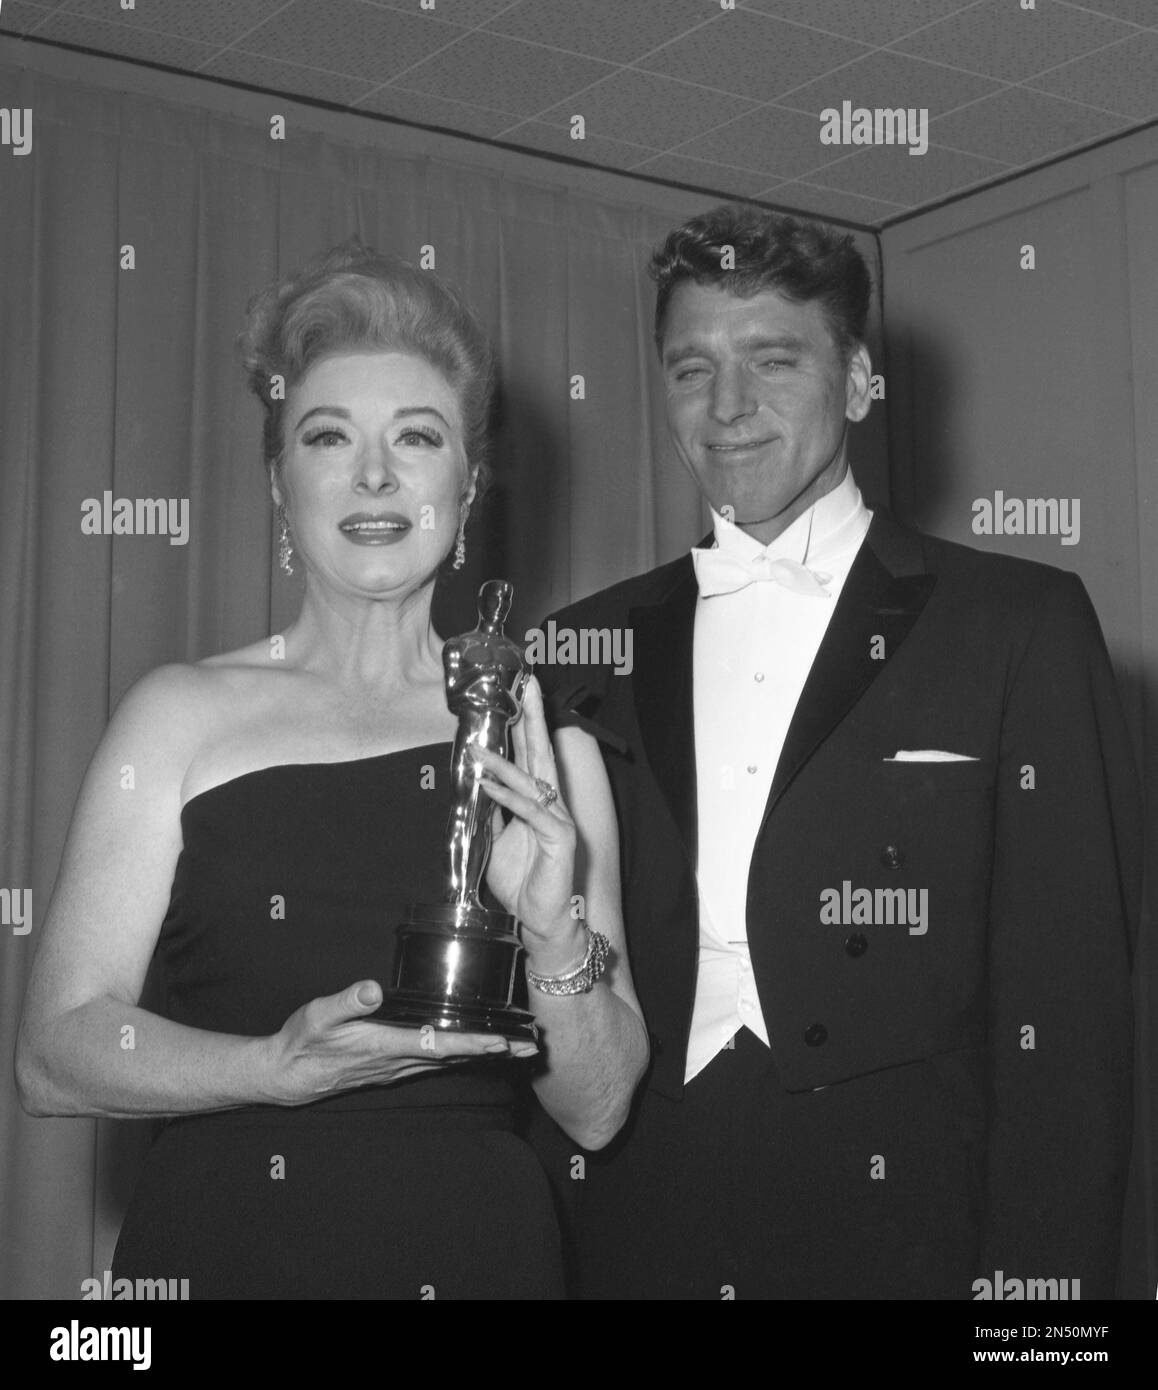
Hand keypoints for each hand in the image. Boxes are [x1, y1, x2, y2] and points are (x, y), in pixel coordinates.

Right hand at [263, 979, 537, 1105]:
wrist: (284, 1076)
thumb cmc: (301, 1042)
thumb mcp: (316, 1016)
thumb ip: (345, 1002)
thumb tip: (372, 990)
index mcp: (384, 1045)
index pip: (438, 1044)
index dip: (472, 1042)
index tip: (501, 1040)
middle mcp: (397, 1061)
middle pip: (454, 1056)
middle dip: (492, 1052)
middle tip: (530, 1047)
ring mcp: (397, 1067)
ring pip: (449, 1062)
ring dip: (482, 1055)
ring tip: (516, 1048)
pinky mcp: (393, 1067)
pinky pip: (436, 1062)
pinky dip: (461, 1056)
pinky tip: (475, 1050)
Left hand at [477, 677, 585, 971]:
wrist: (539, 920)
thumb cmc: (523, 882)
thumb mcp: (498, 841)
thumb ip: (494, 813)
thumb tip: (479, 788)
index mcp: (540, 801)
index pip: (532, 755)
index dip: (526, 724)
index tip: (520, 692)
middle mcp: (552, 803)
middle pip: (541, 753)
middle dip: (533, 717)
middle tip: (528, 684)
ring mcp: (558, 819)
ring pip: (530, 781)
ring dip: (503, 762)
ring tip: (479, 746)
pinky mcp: (560, 838)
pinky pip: (530, 812)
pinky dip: (507, 798)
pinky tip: (488, 785)